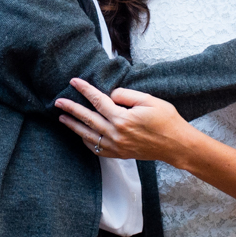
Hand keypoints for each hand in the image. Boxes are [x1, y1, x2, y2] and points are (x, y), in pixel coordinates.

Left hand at [56, 79, 192, 161]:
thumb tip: (110, 95)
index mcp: (123, 118)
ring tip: (62, 118)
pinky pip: (97, 149)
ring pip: (89, 135)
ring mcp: (117, 146)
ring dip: (74, 126)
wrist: (177, 145)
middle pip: (88, 118)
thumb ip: (126, 95)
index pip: (98, 101)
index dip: (85, 90)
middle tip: (58, 102)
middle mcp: (116, 134)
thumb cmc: (166, 120)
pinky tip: (81, 134)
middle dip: (71, 109)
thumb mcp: (149, 100)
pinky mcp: (120, 154)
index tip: (74, 82)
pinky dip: (87, 141)